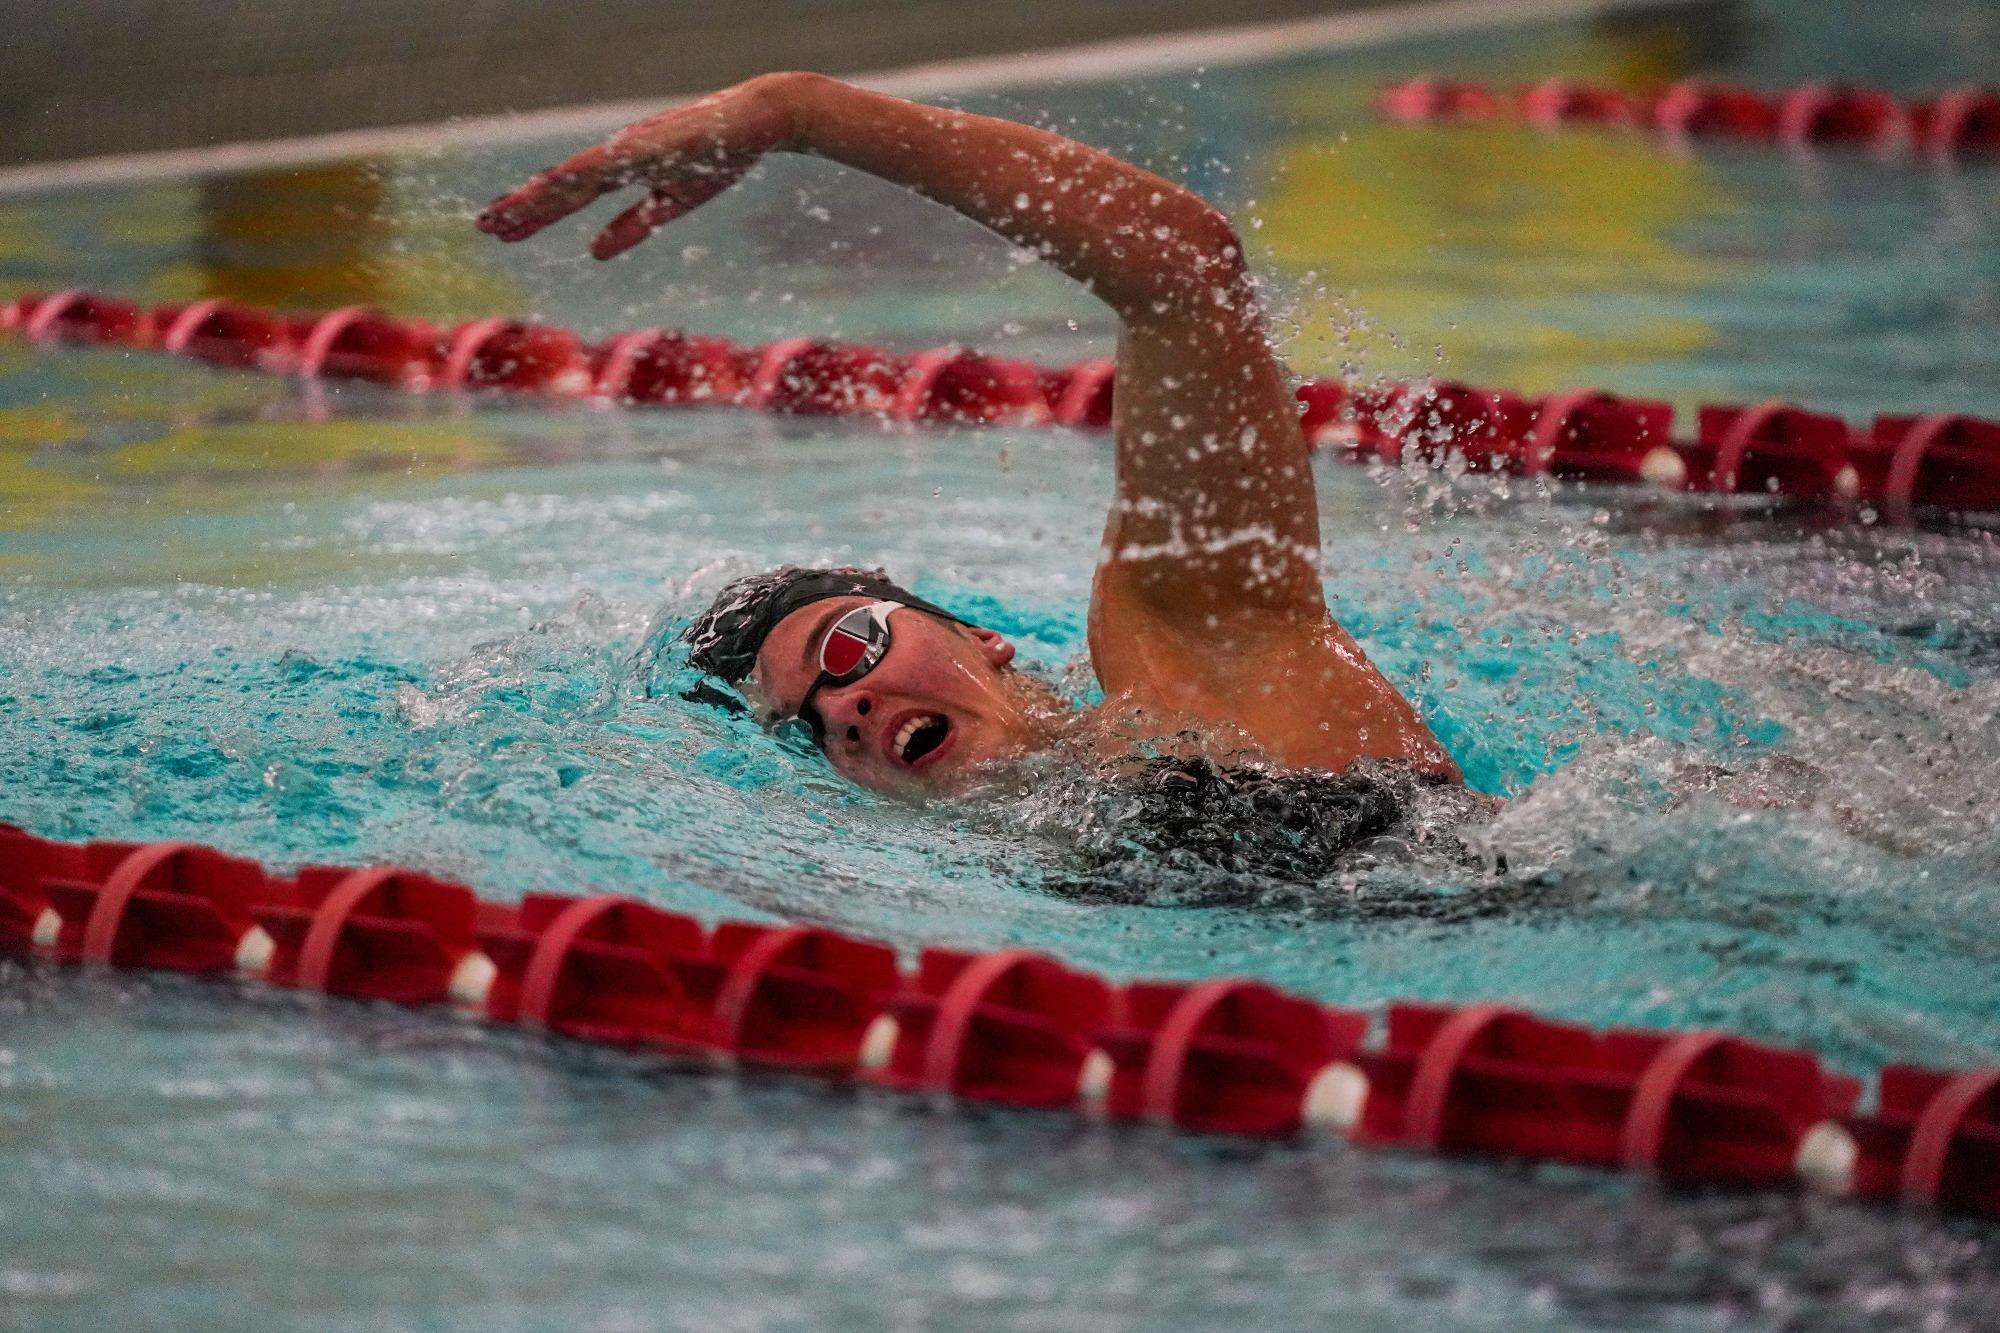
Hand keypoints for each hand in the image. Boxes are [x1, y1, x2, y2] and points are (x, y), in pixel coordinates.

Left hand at [476, 74, 804, 258]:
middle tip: (483, 228)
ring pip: (568, 178)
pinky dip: (569, 180)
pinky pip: (599, 167)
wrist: (753, 121)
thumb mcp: (671, 205)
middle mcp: (614, 156)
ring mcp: (625, 149)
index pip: (569, 196)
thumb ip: (633, 227)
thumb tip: (594, 253)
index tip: (507, 232)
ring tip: (498, 219)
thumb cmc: (718, 157)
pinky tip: (545, 190)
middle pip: (558, 186)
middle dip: (521, 208)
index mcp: (621, 170)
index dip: (537, 214)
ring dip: (532, 199)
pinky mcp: (642, 146)